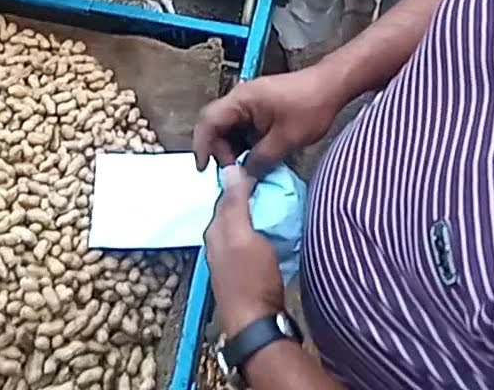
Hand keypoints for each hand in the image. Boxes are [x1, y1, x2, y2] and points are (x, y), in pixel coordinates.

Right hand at [193, 65, 344, 177]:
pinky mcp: (260, 107)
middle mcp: (240, 98)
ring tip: (244, 168)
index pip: (208, 122)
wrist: (332, 85)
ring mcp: (250, 102)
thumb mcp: (285, 140)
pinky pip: (242, 127)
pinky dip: (244, 143)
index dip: (202, 147)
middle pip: (215, 126)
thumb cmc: (310, 107)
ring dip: (232, 149)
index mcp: (240, 100)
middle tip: (233, 172)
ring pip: (228, 128)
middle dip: (219, 151)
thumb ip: (260, 161)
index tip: (204, 169)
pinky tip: (255, 158)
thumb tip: (243, 179)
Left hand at [206, 165, 285, 334]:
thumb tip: (229, 169)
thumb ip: (235, 204)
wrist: (256, 324)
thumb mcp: (244, 235)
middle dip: (250, 197)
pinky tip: (275, 235)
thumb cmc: (251, 279)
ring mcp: (229, 261)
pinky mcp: (243, 273)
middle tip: (274, 185)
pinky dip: (261, 233)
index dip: (241, 181)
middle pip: (233, 212)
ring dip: (257, 216)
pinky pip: (251, 243)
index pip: (225, 196)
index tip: (262, 169)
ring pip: (242, 228)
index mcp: (215, 231)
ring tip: (278, 206)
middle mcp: (217, 244)